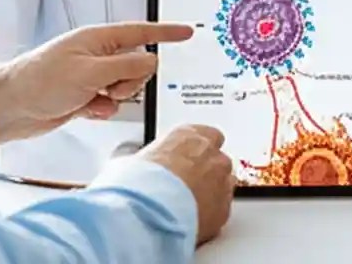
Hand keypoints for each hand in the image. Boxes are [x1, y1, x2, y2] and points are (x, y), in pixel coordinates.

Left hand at [0, 22, 193, 142]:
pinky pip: (110, 103)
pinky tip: (87, 109)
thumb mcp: (90, 72)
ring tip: (96, 99)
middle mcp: (96, 55)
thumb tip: (152, 61)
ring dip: (117, 97)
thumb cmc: (39, 81)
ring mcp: (90, 76)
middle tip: (113, 87)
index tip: (187, 32)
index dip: (166, 32)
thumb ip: (127, 65)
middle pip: (137, 63)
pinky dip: (103, 108)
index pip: (141, 32)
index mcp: (97, 39)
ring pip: (125, 86)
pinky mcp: (84, 96)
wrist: (10, 108)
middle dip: (132, 79)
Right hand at [138, 125, 235, 245]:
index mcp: (188, 135)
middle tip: (185, 184)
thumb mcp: (127, 162)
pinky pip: (223, 207)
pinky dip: (212, 212)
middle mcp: (210, 154)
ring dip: (211, 190)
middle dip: (206, 169)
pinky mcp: (225, 209)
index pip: (206, 134)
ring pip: (225, 182)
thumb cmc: (137, 185)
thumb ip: (137, 159)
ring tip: (187, 204)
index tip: (186, 158)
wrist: (147, 215)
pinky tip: (193, 217)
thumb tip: (126, 164)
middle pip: (217, 158)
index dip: (196, 148)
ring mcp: (221, 181)